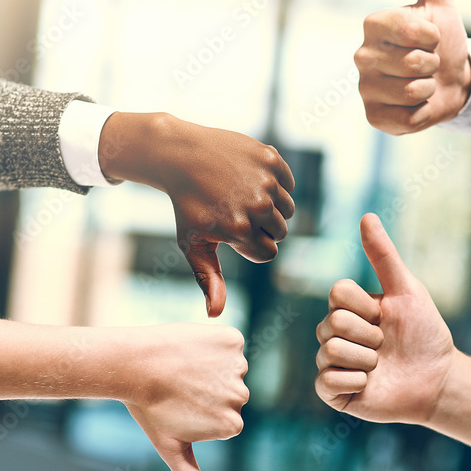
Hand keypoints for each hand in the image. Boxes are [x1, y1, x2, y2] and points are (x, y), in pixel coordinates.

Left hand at [99, 113, 294, 317]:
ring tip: (242, 197)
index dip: (250, 246)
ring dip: (270, 207)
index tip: (231, 232)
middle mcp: (256, 205)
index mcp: (239, 230)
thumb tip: (215, 315)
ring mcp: (265, 180)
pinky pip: (288, 183)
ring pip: (287, 209)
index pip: (268, 253)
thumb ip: (208, 279)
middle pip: (280, 232)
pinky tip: (249, 179)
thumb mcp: (192, 244)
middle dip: (261, 227)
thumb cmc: (187, 206)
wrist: (181, 154)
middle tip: (235, 212)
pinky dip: (275, 184)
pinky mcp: (271, 159)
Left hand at [119, 323, 248, 470]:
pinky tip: (191, 348)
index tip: (179, 408)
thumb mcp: (172, 449)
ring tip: (181, 368)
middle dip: (206, 389)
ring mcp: (238, 366)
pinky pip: (229, 343)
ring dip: (209, 365)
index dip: (199, 412)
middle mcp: (241, 396)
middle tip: (178, 387)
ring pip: (228, 368)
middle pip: (229, 393)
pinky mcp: (232, 339)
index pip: (224, 418)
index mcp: (232, 425)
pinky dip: (213, 343)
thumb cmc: (149, 409)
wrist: (132, 364)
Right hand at [314, 214, 470, 460]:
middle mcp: (333, 332)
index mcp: (347, 307)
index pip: (337, 292)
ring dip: (366, 360)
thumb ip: (383, 256)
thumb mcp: (406, 290)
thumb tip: (366, 216)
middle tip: (385, 345)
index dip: (366, 306)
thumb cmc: (424, 333)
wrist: (438, 379)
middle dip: (369, 335)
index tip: (384, 316)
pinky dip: (356, 381)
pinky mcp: (332, 391)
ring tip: (380, 365)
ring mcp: (330, 362)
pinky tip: (370, 384)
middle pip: (333, 321)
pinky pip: (326, 380)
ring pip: (329, 350)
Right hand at [354, 0, 470, 134]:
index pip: (413, 31)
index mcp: (373, 24)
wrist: (450, 81)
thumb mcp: (439, 2)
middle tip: (427, 63)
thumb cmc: (442, 40)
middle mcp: (361, 55)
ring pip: (413, 92)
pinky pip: (407, 118)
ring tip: (423, 83)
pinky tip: (414, 104)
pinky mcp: (372, 117)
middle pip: (414, 64)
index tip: (431, 37)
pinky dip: (421, 113)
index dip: (434, 36)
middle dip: (433, 65)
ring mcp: (364, 88)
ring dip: (429, 89)